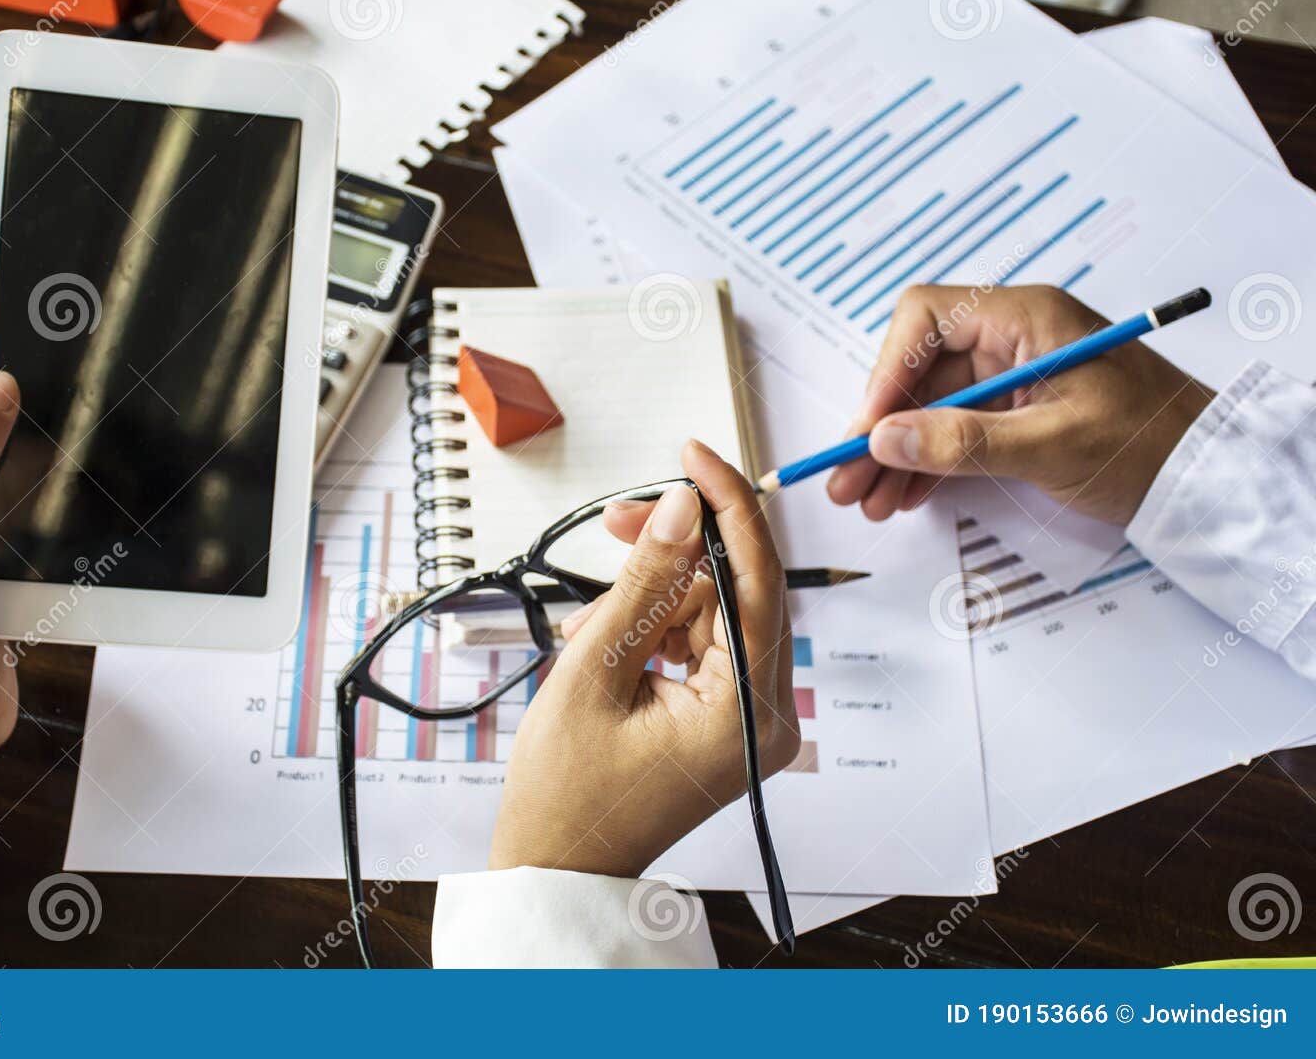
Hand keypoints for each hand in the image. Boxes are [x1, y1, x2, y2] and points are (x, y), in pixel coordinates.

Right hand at [489, 439, 797, 877]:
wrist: (556, 867)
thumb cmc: (566, 793)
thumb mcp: (594, 670)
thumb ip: (643, 581)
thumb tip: (680, 507)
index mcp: (746, 713)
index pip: (758, 580)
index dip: (727, 506)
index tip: (694, 456)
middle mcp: (766, 718)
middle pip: (736, 591)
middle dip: (674, 552)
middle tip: (617, 520)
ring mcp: (749, 723)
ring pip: (712, 613)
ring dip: (651, 599)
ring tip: (588, 629)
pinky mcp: (727, 723)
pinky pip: (701, 645)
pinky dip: (654, 631)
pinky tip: (607, 644)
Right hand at [826, 284, 1213, 524]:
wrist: (1208, 476)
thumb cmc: (1149, 445)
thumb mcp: (1053, 445)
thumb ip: (963, 442)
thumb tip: (883, 441)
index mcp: (1025, 317)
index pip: (926, 318)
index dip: (886, 370)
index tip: (869, 430)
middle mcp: (1011, 335)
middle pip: (919, 368)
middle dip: (881, 426)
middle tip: (846, 479)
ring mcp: (1012, 374)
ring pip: (930, 404)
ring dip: (896, 451)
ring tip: (868, 501)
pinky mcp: (1016, 410)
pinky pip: (954, 427)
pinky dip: (927, 460)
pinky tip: (905, 495)